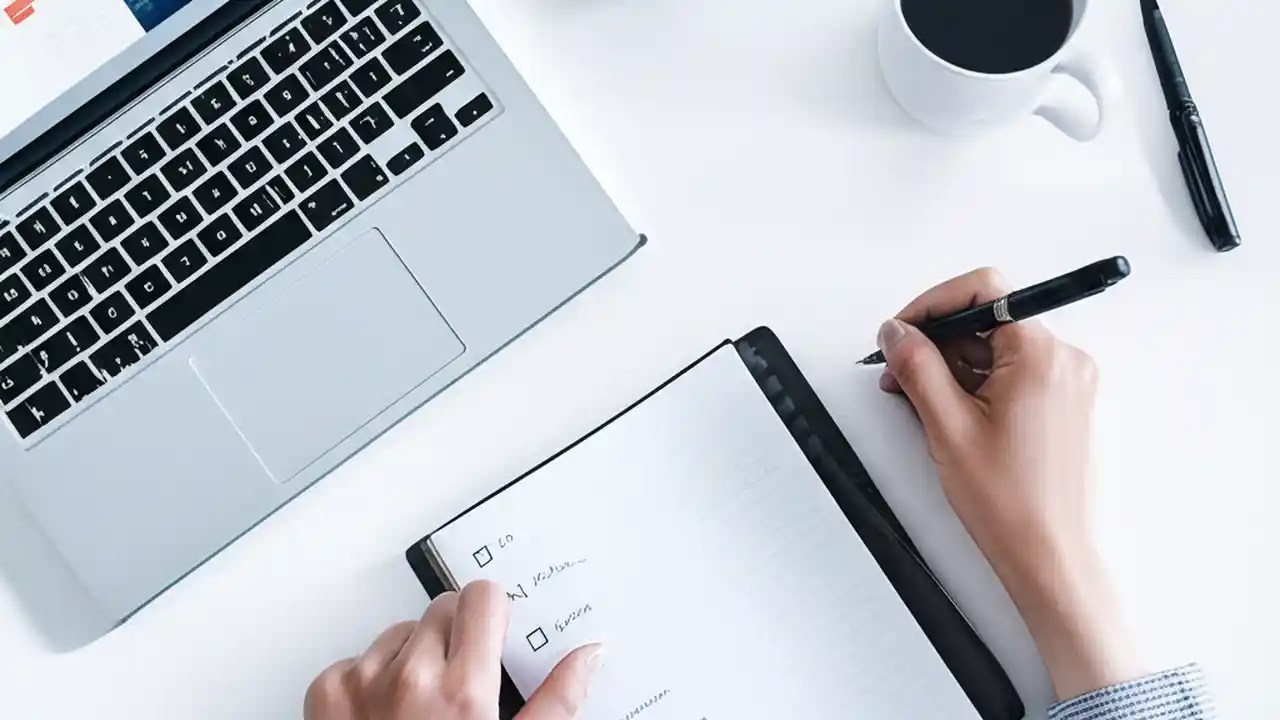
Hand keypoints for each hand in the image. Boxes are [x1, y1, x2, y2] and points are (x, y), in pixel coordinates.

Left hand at [305, 581, 601, 719]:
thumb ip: (556, 701)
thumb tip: (587, 656)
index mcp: (463, 691)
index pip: (482, 598)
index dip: (492, 616)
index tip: (493, 636)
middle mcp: (410, 677)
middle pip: (442, 608)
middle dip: (456, 635)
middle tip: (460, 684)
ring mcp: (362, 681)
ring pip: (401, 631)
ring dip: (413, 656)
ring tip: (421, 708)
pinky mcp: (326, 692)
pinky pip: (358, 658)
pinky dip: (372, 678)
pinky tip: (385, 715)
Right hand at [875, 268, 1144, 700]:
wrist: (1048, 553)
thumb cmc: (1010, 501)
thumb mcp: (945, 424)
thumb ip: (917, 365)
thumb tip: (897, 330)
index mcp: (1040, 355)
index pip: (983, 291)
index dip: (932, 305)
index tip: (901, 331)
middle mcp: (1062, 359)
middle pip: (985, 320)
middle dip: (935, 342)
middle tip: (897, 375)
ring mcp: (1065, 381)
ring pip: (993, 349)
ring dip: (951, 366)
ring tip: (921, 405)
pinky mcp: (1060, 402)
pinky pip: (1009, 373)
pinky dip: (973, 384)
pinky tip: (948, 414)